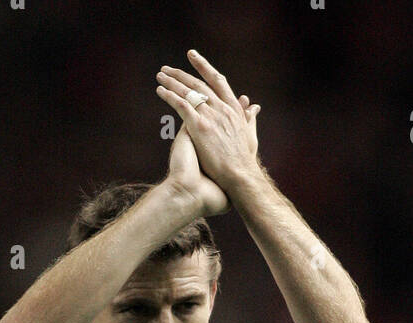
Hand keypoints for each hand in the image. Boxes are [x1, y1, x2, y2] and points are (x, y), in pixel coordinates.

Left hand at [158, 50, 260, 198]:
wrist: (240, 175)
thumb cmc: (244, 160)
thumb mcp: (250, 134)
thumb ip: (249, 118)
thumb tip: (253, 106)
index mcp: (233, 108)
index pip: (217, 81)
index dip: (204, 67)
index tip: (193, 57)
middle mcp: (222, 107)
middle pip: (199, 83)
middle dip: (181, 73)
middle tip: (167, 68)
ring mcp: (211, 115)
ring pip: (188, 91)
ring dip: (172, 81)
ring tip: (160, 76)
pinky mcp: (200, 126)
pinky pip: (182, 105)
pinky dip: (170, 96)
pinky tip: (160, 90)